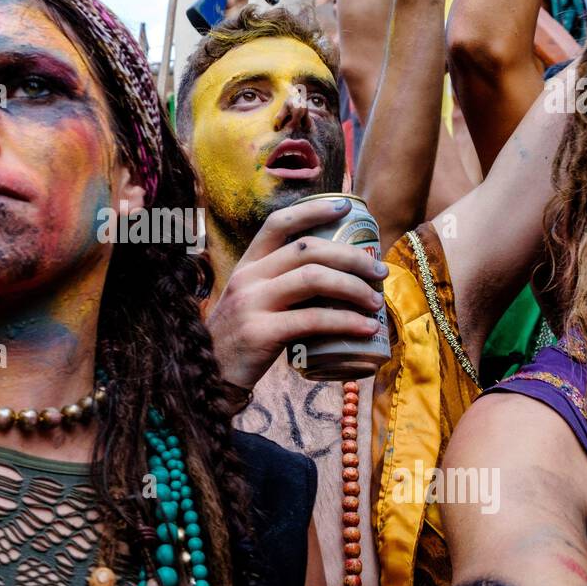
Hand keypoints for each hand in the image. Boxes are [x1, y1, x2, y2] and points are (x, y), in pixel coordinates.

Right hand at [207, 198, 388, 390]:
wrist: (208, 379)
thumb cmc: (240, 342)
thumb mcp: (251, 304)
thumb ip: (280, 289)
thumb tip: (335, 282)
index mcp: (246, 267)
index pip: (277, 224)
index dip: (313, 210)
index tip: (346, 206)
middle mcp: (247, 279)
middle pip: (306, 249)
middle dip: (351, 256)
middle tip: (379, 271)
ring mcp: (252, 304)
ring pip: (313, 279)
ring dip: (353, 287)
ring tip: (375, 302)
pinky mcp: (261, 333)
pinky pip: (313, 320)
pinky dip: (346, 322)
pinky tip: (366, 328)